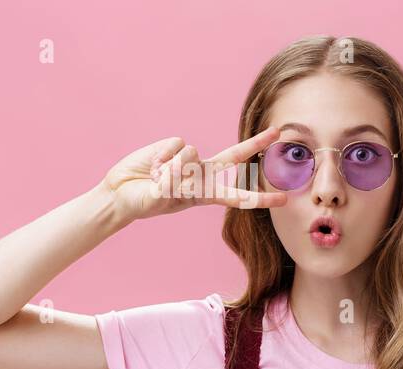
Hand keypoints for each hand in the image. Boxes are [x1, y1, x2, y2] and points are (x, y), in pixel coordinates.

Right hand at [98, 127, 287, 223]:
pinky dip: (160, 156)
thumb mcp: (160, 198)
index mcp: (205, 194)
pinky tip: (151, 164)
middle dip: (256, 143)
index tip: (282, 199)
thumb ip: (172, 182)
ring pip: (191, 153)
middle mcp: (202, 173)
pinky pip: (174, 145)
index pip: (238, 196)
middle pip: (235, 156)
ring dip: (169, 166)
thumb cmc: (143, 202)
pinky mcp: (173, 145)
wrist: (120, 193)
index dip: (260, 198)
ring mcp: (189, 159)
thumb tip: (183, 161)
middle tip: (277, 132)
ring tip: (154, 176)